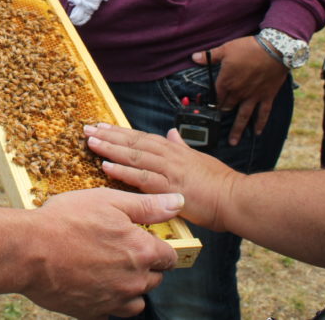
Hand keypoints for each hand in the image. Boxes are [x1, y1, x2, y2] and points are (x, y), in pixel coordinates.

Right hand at [22, 187, 183, 318]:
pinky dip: (107, 303)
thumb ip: (147, 205)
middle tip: (121, 251)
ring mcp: (113, 300)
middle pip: (155, 279)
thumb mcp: (108, 201)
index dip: (159, 246)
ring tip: (110, 271)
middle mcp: (133, 281)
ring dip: (130, 288)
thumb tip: (177, 202)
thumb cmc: (66, 221)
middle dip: (145, 266)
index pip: (170, 256)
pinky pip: (110, 313)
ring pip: (136, 301)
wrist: (29, 250)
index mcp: (141, 251)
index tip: (145, 240)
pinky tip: (92, 285)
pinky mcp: (92, 313)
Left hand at [85, 124, 239, 233]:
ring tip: (91, 142)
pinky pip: (142, 178)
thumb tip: (172, 134)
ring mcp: (169, 171)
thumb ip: (182, 146)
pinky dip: (123, 171)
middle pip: (134, 141)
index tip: (103, 126)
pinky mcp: (170, 188)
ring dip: (110, 148)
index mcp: (174, 150)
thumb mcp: (199, 158)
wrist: (237, 198)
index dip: (120, 131)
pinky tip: (106, 166)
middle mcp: (169, 156)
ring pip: (134, 155)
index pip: (142, 137)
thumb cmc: (220, 183)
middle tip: (87, 129)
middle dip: (109, 135)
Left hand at [191, 36, 286, 144]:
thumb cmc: (249, 48)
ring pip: (243, 116)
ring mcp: (253, 97)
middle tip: (218, 123)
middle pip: (227, 107)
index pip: (215, 96)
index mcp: (226, 82)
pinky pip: (262, 113)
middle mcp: (238, 92)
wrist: (275, 49)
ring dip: (238, 130)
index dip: (212, 102)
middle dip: (222, 113)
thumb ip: (209, 56)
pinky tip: (257, 132)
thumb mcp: (226, 49)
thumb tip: (193, 58)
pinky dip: (260, 123)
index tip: (209, 109)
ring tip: (233, 142)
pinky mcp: (266, 97)